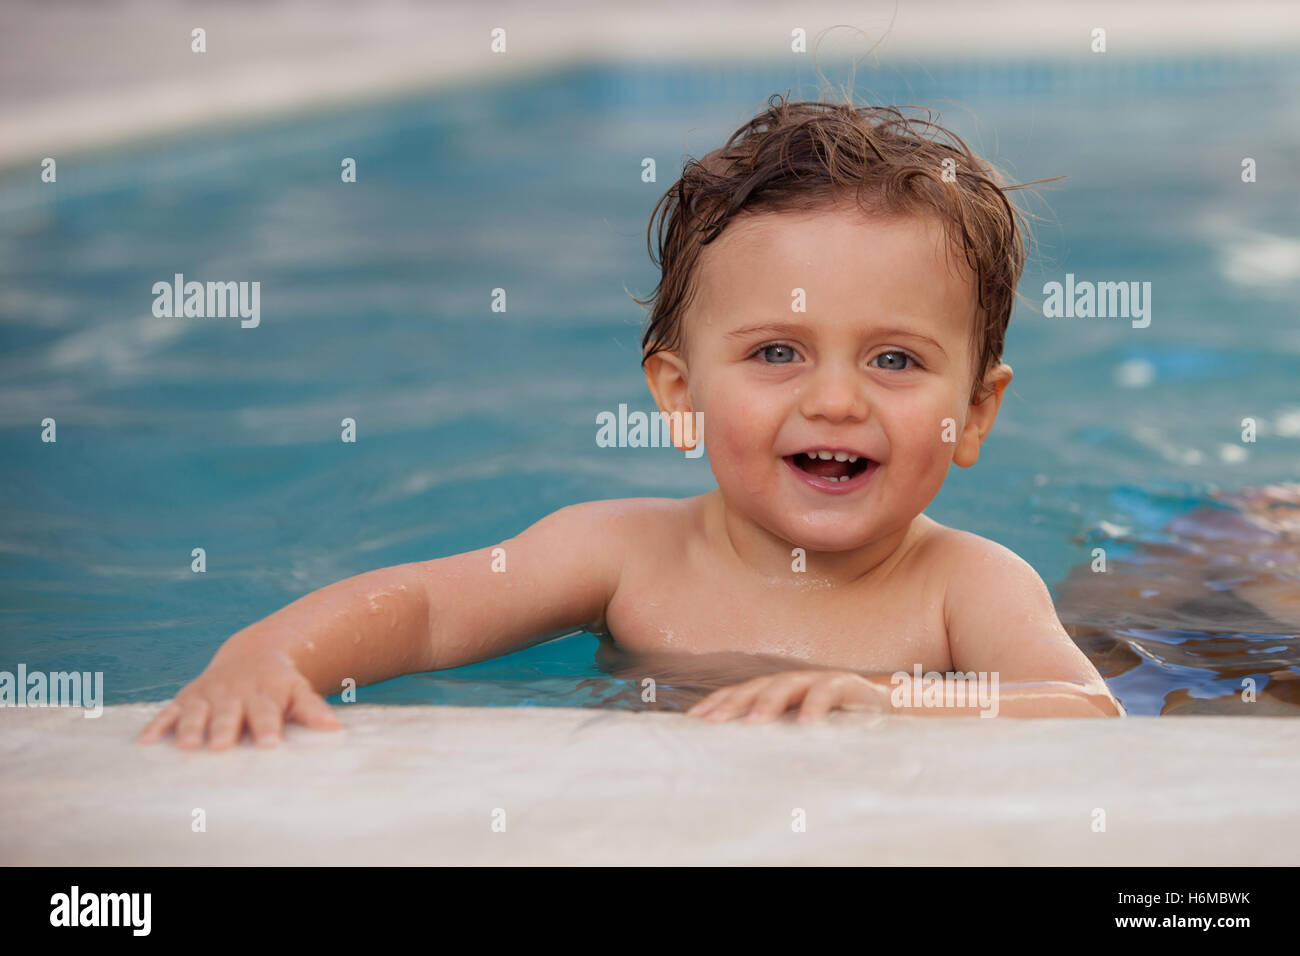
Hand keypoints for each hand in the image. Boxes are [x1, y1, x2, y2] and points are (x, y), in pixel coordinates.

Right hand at [138, 648, 340, 749]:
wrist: (254, 655)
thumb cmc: (280, 685)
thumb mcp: (298, 690)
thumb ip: (312, 708)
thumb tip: (334, 728)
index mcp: (264, 693)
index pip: (267, 711)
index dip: (268, 726)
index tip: (270, 744)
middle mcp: (234, 693)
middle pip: (229, 713)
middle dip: (224, 729)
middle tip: (220, 747)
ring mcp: (208, 695)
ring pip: (198, 712)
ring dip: (191, 728)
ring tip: (188, 746)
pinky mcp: (186, 698)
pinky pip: (168, 712)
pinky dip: (157, 726)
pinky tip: (146, 743)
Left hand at [685, 669, 890, 723]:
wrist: (891, 710)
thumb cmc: (840, 726)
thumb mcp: (803, 734)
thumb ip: (778, 741)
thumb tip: (740, 765)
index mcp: (778, 692)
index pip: (739, 693)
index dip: (716, 704)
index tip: (692, 722)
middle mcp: (794, 682)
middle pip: (755, 686)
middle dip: (732, 703)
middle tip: (712, 723)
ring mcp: (818, 679)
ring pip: (787, 683)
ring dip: (769, 702)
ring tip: (754, 723)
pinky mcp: (847, 684)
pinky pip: (828, 691)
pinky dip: (816, 706)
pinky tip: (807, 724)